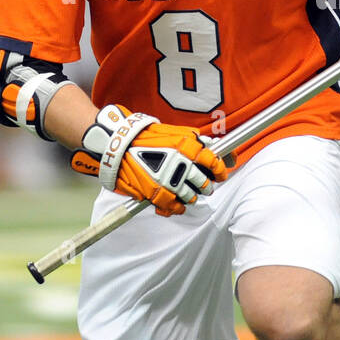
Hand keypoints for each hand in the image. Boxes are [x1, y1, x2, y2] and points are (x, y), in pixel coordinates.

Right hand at [70, 104, 230, 215]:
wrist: (118, 144)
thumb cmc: (144, 136)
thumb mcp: (173, 131)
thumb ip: (192, 140)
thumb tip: (211, 147)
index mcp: (187, 147)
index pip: (213, 162)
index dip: (221, 170)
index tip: (221, 174)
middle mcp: (180, 164)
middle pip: (203, 182)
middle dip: (206, 186)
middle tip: (205, 187)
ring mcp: (168, 180)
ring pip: (190, 196)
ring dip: (192, 197)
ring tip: (191, 196)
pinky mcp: (155, 192)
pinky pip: (173, 206)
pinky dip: (177, 208)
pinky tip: (178, 206)